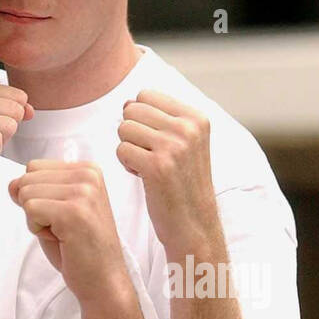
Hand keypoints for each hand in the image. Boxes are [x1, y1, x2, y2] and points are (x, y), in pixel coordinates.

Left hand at [8, 160, 133, 307]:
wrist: (104, 281)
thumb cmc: (79, 247)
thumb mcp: (57, 207)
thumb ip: (36, 189)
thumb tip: (12, 184)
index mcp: (88, 169)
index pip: (34, 167)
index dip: (37, 195)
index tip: (61, 215)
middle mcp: (88, 175)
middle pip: (27, 178)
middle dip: (34, 207)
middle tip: (62, 227)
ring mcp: (83, 192)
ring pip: (25, 193)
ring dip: (36, 219)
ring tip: (62, 233)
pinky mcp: (73, 212)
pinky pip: (30, 209)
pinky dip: (36, 229)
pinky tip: (61, 239)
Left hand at [116, 91, 220, 252]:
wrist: (194, 224)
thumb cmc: (182, 182)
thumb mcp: (183, 143)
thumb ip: (158, 117)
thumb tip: (127, 102)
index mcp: (197, 117)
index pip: (146, 95)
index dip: (142, 119)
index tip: (157, 142)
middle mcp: (188, 128)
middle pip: (132, 110)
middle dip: (132, 133)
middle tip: (151, 156)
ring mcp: (174, 146)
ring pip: (124, 129)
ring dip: (129, 149)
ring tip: (149, 166)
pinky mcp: (157, 166)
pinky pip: (121, 150)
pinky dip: (127, 165)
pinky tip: (145, 177)